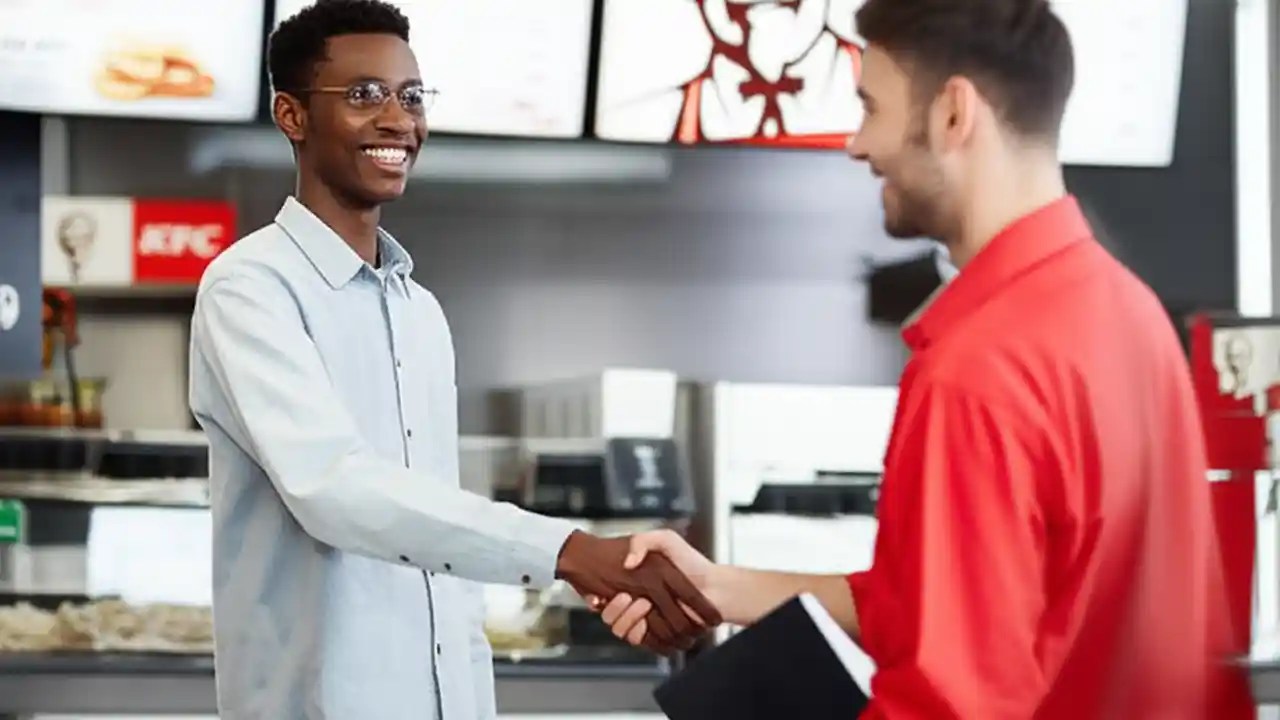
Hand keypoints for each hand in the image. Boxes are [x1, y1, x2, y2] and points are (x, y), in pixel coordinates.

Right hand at [555, 530, 721, 653]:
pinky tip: (649, 622)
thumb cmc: (691, 562)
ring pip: (621, 631)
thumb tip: (627, 564)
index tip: (607, 590)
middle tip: (631, 597)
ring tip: (646, 605)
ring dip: (628, 620)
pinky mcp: (658, 635)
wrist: (715, 586)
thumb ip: (642, 541)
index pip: (604, 595)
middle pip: (610, 617)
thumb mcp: (666, 539)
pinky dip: (642, 634)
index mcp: (633, 583)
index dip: (598, 596)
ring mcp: (646, 621)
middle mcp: (635, 603)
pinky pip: (640, 641)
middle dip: (616, 609)